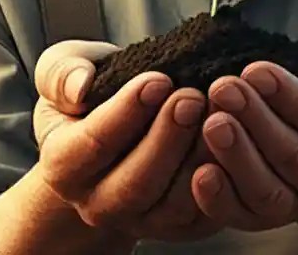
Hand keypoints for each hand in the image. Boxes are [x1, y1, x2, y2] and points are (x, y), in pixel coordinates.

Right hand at [32, 40, 222, 242]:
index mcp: (65, 167)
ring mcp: (143, 220)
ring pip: (175, 204)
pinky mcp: (183, 226)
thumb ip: (61, 73)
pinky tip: (235, 136)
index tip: (157, 79)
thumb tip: (80, 88)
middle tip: (192, 97)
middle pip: (136, 182)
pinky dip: (224, 177)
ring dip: (200, 159)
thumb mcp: (61, 72)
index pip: (94, 144)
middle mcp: (99, 204)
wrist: (118, 134)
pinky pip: (207, 212)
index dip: (126, 112)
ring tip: (218, 113)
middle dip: (168, 138)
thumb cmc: (91, 96)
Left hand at [190, 33, 297, 231]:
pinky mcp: (262, 214)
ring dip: (236, 157)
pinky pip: (241, 214)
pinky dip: (219, 199)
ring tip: (211, 122)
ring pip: (268, 192)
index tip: (256, 70)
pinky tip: (199, 171)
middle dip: (256, 121)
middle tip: (223, 88)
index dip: (291, 98)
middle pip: (295, 159)